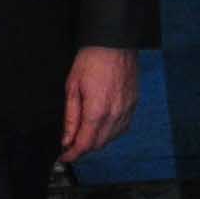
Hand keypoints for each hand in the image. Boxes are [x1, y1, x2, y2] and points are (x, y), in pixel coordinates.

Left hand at [60, 44, 139, 160]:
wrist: (115, 42)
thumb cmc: (92, 59)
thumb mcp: (72, 86)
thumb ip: (70, 117)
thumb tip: (67, 139)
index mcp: (97, 111)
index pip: (85, 144)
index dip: (73, 154)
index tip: (65, 156)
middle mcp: (115, 114)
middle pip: (98, 144)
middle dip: (83, 148)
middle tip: (71, 144)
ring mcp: (127, 110)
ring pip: (111, 138)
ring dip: (97, 141)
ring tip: (85, 133)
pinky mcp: (134, 105)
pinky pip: (122, 127)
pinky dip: (111, 132)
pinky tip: (102, 125)